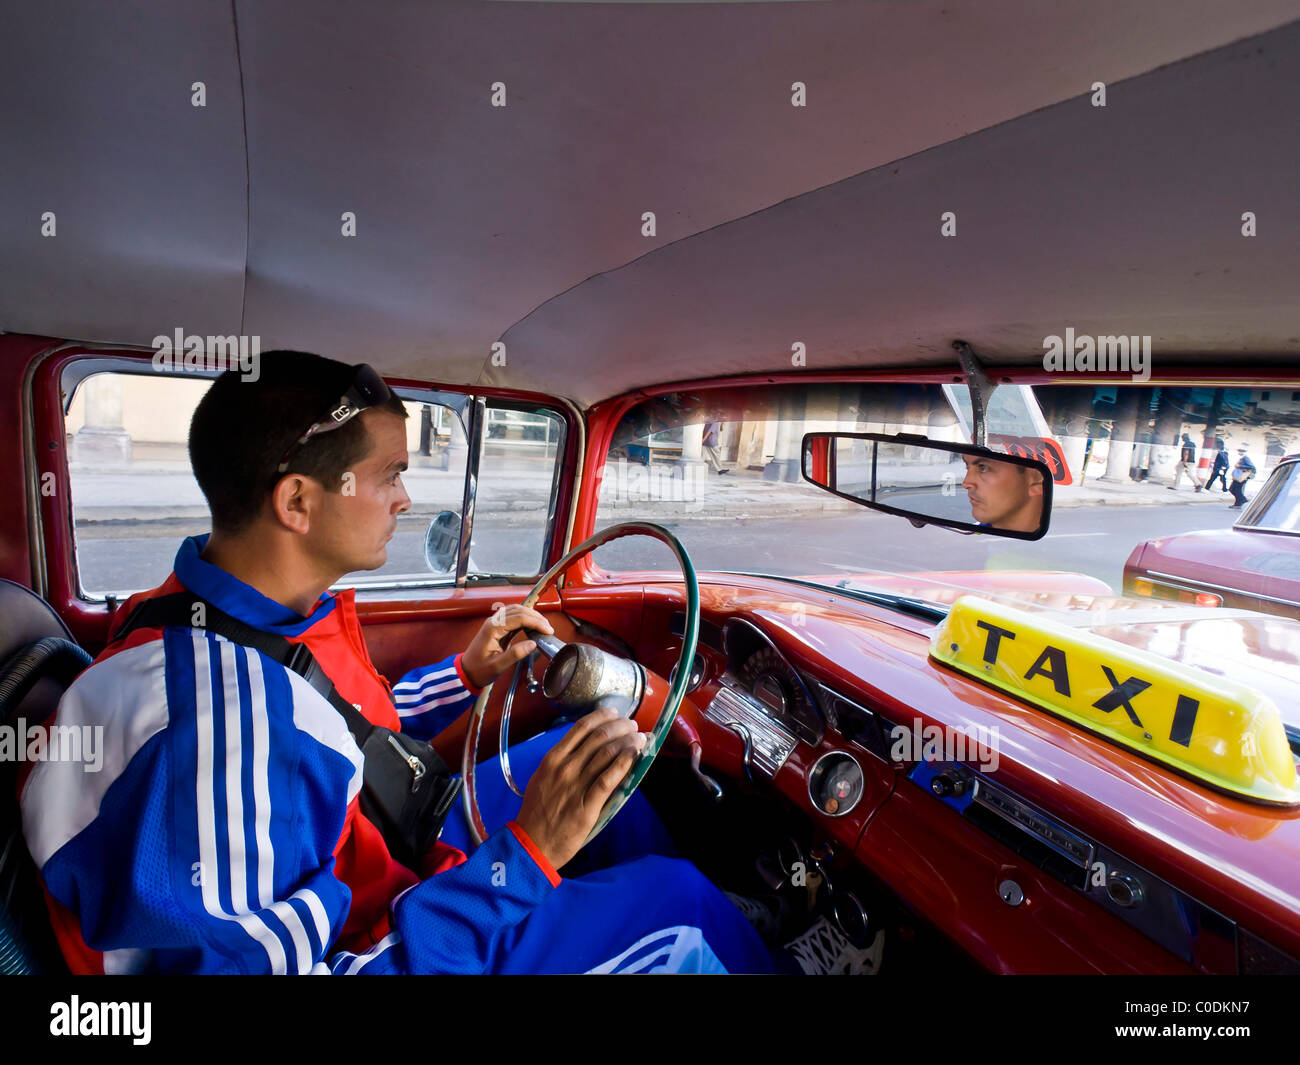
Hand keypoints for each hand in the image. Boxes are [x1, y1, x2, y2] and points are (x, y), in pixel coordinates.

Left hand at [460, 601, 554, 689]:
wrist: (467, 672)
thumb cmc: (479, 670)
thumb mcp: (498, 666)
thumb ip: (515, 654)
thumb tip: (532, 644)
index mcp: (493, 628)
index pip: (519, 618)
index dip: (536, 623)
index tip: (547, 630)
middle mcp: (493, 622)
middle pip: (518, 610)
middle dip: (536, 617)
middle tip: (548, 628)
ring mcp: (494, 623)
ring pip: (516, 610)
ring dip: (531, 615)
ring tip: (542, 626)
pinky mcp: (497, 628)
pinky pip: (512, 617)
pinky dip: (524, 618)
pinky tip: (532, 626)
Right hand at [514, 708, 646, 869]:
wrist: (531, 844)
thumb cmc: (537, 813)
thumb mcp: (542, 779)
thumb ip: (561, 763)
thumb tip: (585, 750)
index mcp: (553, 759)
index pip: (581, 728)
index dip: (602, 716)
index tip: (615, 713)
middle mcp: (565, 768)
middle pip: (598, 737)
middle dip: (620, 726)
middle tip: (633, 725)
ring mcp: (576, 786)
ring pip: (607, 754)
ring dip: (628, 742)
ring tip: (640, 737)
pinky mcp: (587, 806)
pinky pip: (608, 779)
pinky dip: (624, 763)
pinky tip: (635, 755)